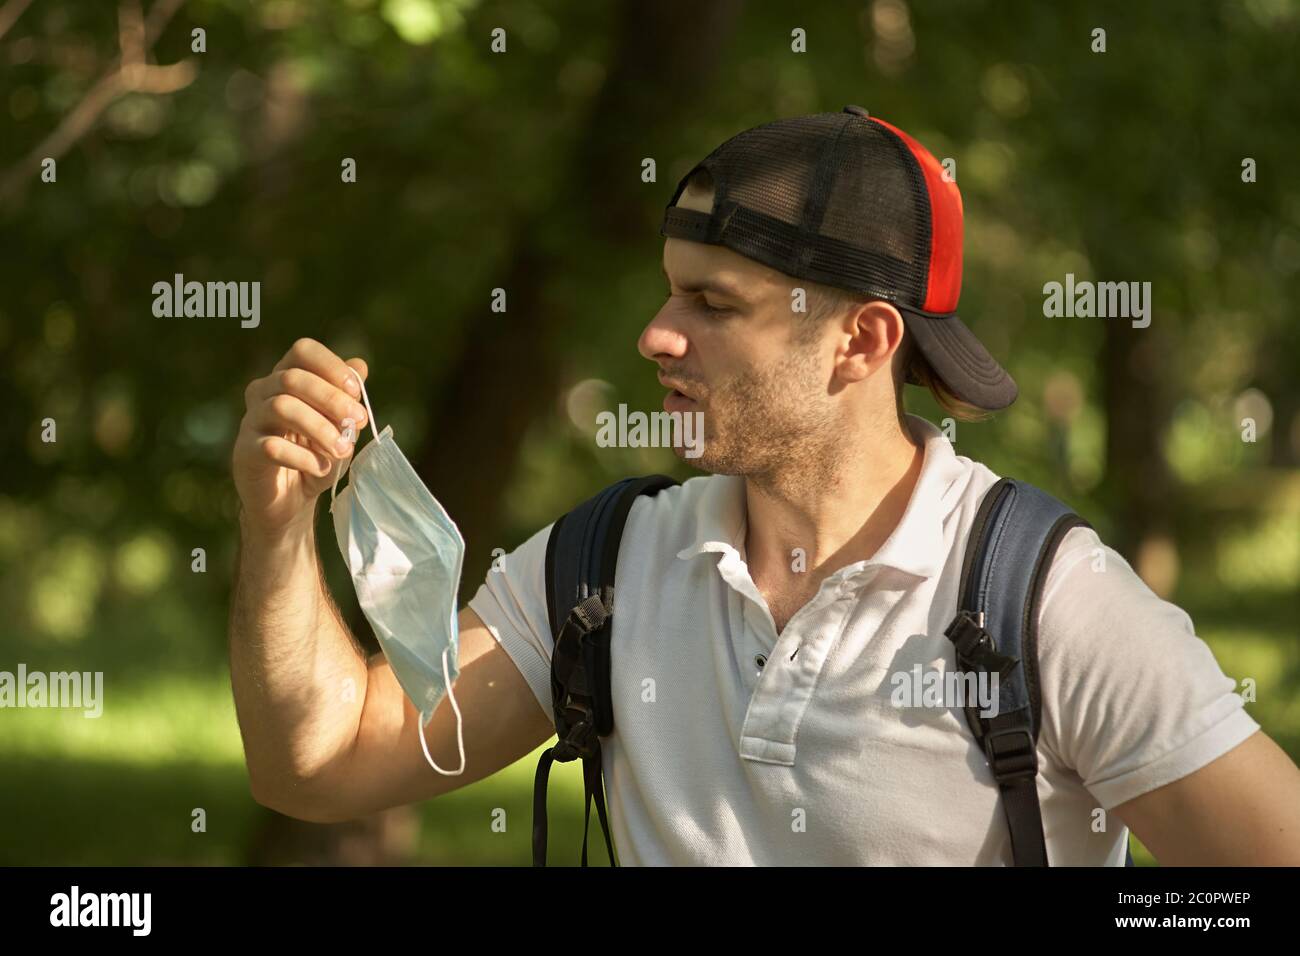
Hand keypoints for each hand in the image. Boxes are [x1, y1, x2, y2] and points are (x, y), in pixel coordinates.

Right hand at [233, 337, 370, 539]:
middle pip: (292, 377)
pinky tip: (321, 468)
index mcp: (286, 378)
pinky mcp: (244, 452)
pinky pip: (271, 446)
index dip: (330, 365)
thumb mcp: (339, 427)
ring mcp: (250, 421)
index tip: (356, 391)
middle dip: (332, 398)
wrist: (290, 501)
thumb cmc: (315, 456)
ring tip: (342, 450)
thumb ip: (346, 398)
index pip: (302, 351)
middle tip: (359, 422)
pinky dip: (303, 457)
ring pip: (282, 406)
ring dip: (320, 428)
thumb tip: (360, 365)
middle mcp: (263, 392)